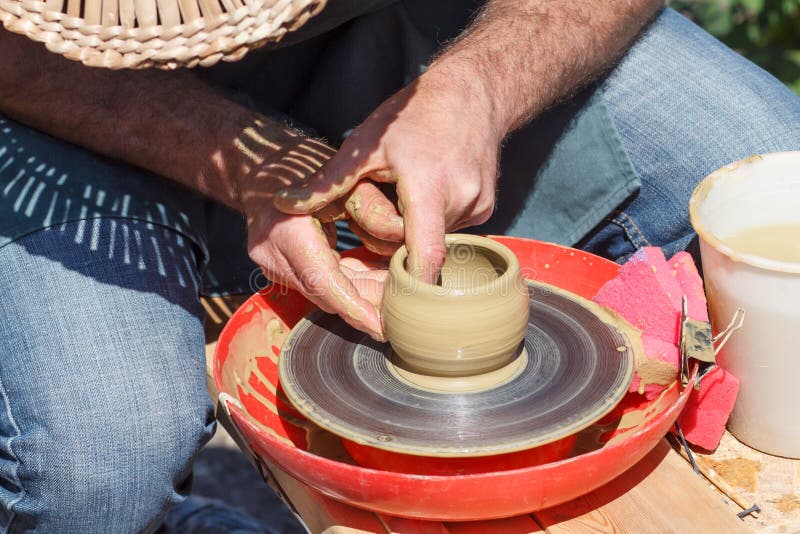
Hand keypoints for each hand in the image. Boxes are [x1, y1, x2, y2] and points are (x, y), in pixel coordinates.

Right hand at [235, 123, 387, 338]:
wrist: (261, 167)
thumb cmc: (309, 165)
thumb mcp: (348, 179)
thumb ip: (376, 212)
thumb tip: (406, 249)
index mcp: (286, 228)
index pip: (323, 280)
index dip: (353, 307)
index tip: (379, 327)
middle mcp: (270, 251)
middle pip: (323, 292)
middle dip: (362, 305)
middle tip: (400, 311)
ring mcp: (268, 263)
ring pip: (320, 292)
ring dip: (356, 296)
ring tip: (393, 296)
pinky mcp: (274, 268)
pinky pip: (315, 283)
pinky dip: (345, 284)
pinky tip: (374, 284)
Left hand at [273, 62, 503, 282]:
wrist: (473, 91)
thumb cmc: (412, 115)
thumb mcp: (365, 144)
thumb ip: (327, 182)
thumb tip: (282, 204)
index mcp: (429, 186)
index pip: (425, 254)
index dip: (408, 283)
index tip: (391, 304)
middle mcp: (461, 200)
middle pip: (421, 247)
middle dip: (397, 244)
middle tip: (380, 218)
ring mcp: (479, 205)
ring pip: (436, 239)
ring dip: (415, 231)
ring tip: (408, 192)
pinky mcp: (487, 206)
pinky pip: (452, 228)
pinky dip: (434, 220)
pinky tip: (430, 188)